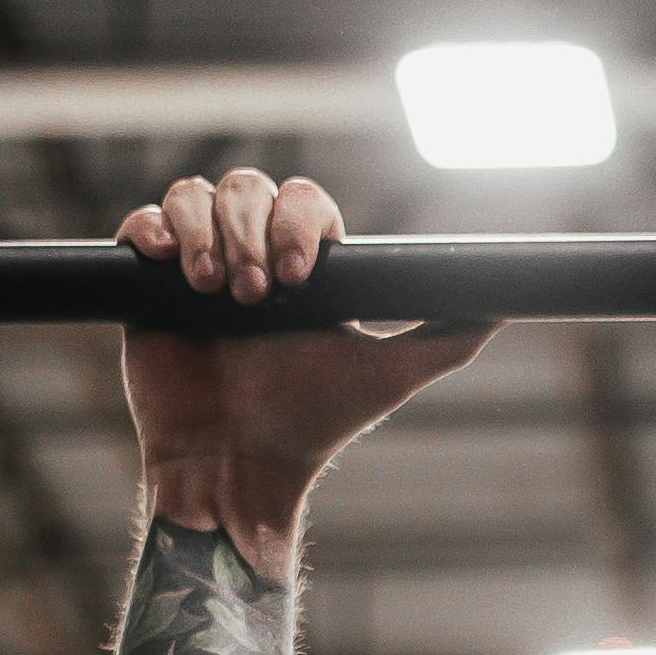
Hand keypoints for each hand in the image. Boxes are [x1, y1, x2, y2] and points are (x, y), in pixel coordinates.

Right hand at [119, 167, 491, 556]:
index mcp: (305, 266)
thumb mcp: (390, 375)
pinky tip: (169, 267)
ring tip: (216, 293)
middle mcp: (251, 257)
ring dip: (206, 232)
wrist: (236, 468)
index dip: (300, 221)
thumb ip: (447, 336)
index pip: (303, 199)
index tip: (303, 276)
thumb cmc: (311, 424)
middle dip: (252, 231)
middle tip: (259, 297)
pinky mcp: (148, 286)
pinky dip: (154, 230)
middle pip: (247, 186)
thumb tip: (512, 303)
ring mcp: (198, 268)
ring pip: (195, 194)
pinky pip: (143, 223)